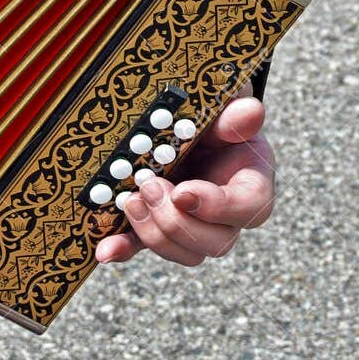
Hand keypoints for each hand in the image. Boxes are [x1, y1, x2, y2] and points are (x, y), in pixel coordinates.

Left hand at [96, 83, 274, 266]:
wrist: (187, 123)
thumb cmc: (214, 115)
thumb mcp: (225, 106)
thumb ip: (236, 110)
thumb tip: (248, 112)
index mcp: (250, 181)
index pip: (252, 207)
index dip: (218, 207)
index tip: (183, 192)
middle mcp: (227, 214)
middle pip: (217, 241)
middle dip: (177, 221)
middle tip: (148, 186)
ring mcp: (194, 226)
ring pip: (186, 253)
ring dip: (154, 233)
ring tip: (130, 199)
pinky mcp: (160, 228)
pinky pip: (146, 250)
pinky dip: (125, 249)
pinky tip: (106, 248)